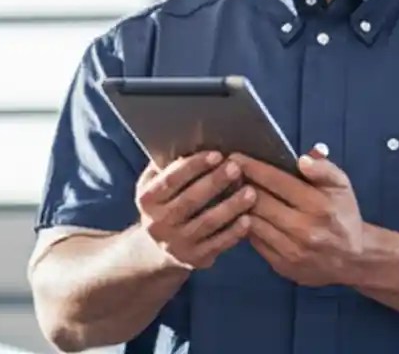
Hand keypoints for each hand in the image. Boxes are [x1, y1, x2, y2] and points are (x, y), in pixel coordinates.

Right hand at [135, 151, 255, 269]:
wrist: (158, 248)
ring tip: (251, 191)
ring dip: (230, 206)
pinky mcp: (194, 259)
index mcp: (147, 200)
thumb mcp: (157, 185)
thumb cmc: (166, 203)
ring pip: (206, 223)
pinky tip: (250, 219)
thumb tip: (194, 139)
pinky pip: (217, 244)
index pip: (170, 180)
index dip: (194, 166)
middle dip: (215, 182)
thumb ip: (170, 166)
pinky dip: (234, 232)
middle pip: (190, 201)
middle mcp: (157, 223)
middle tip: (236, 167)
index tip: (217, 154)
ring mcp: (175, 244)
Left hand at [232, 148, 365, 287]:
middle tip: (226, 173)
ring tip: (230, 192)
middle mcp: (303, 229)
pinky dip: (246, 227)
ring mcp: (291, 250)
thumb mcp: (342, 186)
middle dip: (240, 184)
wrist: (353, 259)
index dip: (252, 168)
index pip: (276, 181)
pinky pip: (255, 242)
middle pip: (258, 202)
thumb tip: (302, 159)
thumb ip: (324, 168)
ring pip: (252, 223)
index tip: (235, 157)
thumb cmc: (344, 215)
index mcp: (318, 205)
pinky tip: (243, 216)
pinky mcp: (282, 265)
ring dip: (239, 207)